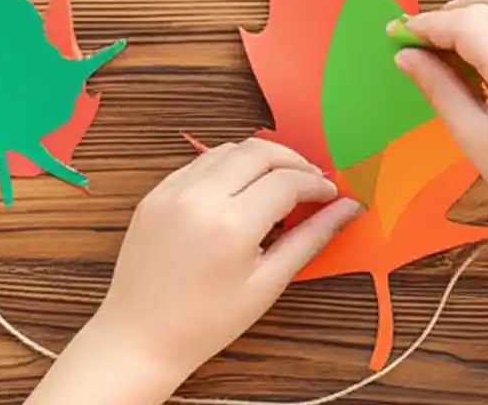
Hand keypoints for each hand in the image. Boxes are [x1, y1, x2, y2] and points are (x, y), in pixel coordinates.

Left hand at [85, 139, 360, 379]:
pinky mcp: (154, 194)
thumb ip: (310, 238)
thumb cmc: (207, 321)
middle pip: (259, 151)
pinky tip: (240, 190)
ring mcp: (172, 192)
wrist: (139, 338)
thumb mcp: (267, 284)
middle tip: (311, 182)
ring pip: (228, 149)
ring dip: (259, 158)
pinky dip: (227, 166)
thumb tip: (348, 208)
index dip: (316, 185)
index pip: (287, 182)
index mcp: (231, 225)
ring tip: (278, 183)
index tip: (331, 195)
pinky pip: (199, 163)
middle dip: (293, 161)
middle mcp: (199, 198)